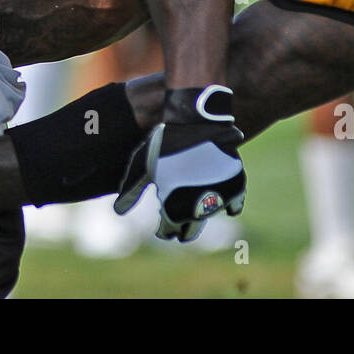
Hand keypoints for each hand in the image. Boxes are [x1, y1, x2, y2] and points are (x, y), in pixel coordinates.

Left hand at [113, 84, 244, 240]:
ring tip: (194, 204)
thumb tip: (118, 211)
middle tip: (178, 220)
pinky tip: (221, 200)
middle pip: (189, 232)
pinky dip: (229, 206)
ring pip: (209, 217)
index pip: (168, 231)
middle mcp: (198, 210)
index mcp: (173, 209)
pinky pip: (235, 205)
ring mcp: (219, 198)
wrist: (196, 121)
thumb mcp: (143, 165)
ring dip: (202, 214)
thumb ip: (132, 190)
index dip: (163, 228)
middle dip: (182, 228)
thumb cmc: (166, 142)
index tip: (161, 223)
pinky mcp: (236, 185)